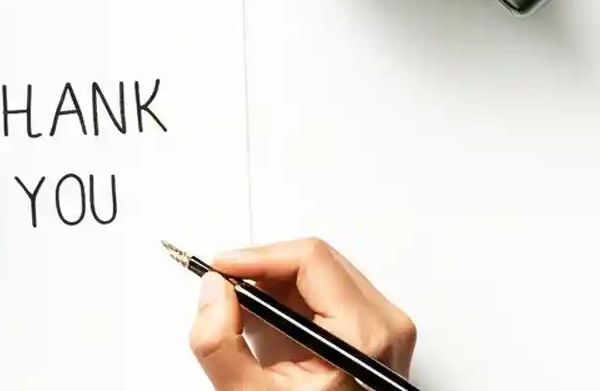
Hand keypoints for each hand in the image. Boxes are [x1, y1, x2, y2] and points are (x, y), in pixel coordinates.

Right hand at [190, 239, 416, 390]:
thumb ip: (219, 342)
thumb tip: (213, 290)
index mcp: (363, 338)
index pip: (310, 260)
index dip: (257, 257)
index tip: (221, 269)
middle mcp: (385, 325)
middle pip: (315, 261)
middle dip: (263, 270)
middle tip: (225, 289)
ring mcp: (386, 326)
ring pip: (321, 271)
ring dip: (276, 284)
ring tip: (246, 314)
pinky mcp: (378, 329)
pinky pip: (330, 290)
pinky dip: (293, 297)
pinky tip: (271, 322)